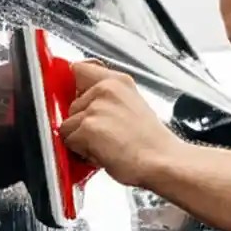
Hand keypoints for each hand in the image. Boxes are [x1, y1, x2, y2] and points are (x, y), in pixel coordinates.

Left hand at [58, 60, 183, 187]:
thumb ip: (107, 98)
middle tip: (106, 134)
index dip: (75, 87)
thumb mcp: (132, 106)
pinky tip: (102, 152)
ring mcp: (95, 108)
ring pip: (67, 124)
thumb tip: (82, 99)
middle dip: (82, 122)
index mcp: (118, 82)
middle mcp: (105, 89)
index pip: (79, 69)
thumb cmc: (151, 144)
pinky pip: (68, 141)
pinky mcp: (87, 127)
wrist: (162, 162)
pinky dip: (80, 152)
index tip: (77, 97)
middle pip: (70, 105)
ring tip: (106, 144)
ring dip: (80, 138)